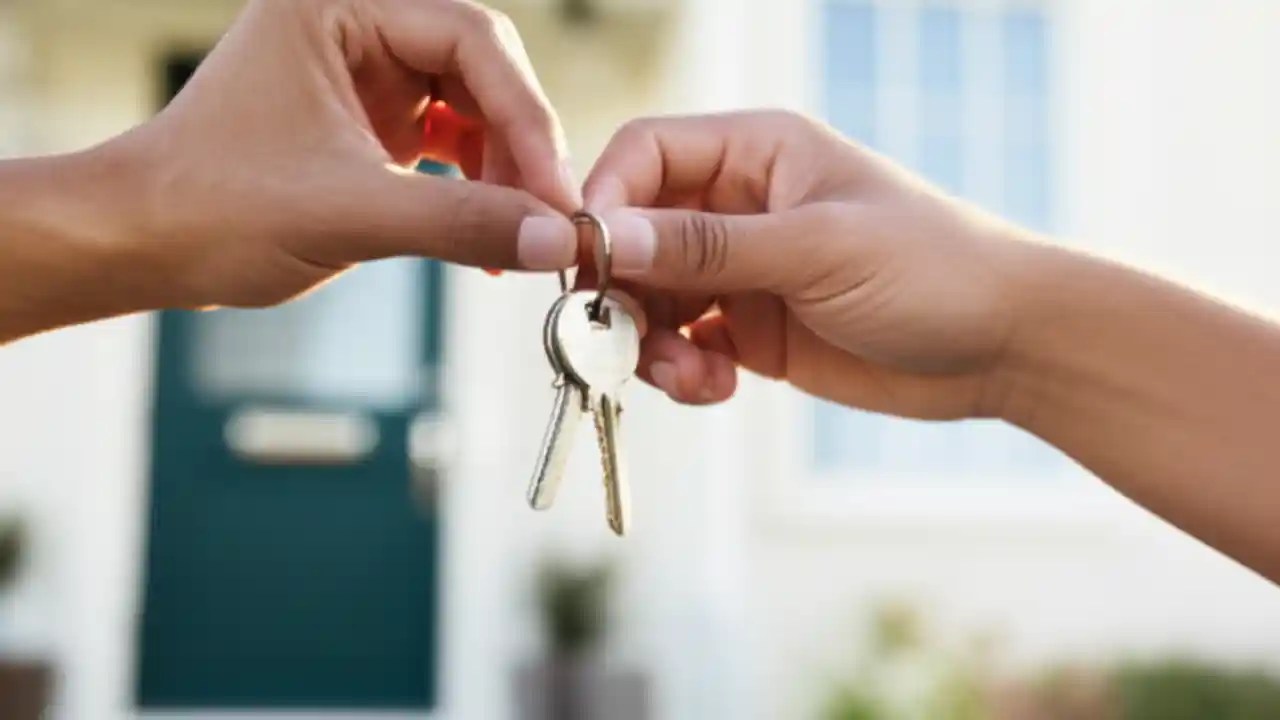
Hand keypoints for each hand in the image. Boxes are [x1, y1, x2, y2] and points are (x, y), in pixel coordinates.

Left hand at [97, 0, 580, 310]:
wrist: (143, 245)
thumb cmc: (210, 208)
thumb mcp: (346, 213)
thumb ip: (460, 223)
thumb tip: (556, 239)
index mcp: (338, 5)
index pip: (470, 38)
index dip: (525, 116)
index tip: (556, 191)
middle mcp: (357, 28)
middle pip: (484, 70)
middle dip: (521, 146)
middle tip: (552, 218)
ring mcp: (367, 76)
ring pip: (477, 109)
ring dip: (507, 173)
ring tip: (523, 237)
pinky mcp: (373, 125)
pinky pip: (453, 146)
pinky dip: (480, 191)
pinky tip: (493, 239)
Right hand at [584, 111, 1044, 419]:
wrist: (1005, 347)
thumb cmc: (934, 269)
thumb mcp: (819, 248)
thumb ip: (711, 246)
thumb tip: (607, 235)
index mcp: (757, 153)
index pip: (644, 154)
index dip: (604, 202)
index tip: (590, 264)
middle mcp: (739, 206)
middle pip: (634, 234)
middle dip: (620, 290)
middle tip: (620, 341)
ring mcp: (743, 271)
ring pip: (650, 298)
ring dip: (648, 342)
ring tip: (689, 377)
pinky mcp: (750, 329)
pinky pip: (682, 346)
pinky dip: (681, 371)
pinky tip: (717, 387)